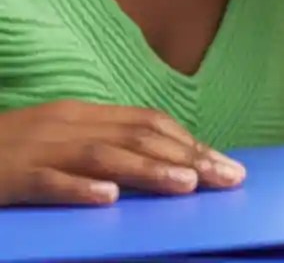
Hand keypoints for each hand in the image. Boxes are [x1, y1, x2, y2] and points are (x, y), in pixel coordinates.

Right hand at [0, 100, 246, 206]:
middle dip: (188, 157)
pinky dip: (78, 190)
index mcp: (81, 115)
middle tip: (228, 178)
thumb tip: (162, 163)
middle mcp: (64, 126)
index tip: (226, 164)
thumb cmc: (7, 155)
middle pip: (136, 138)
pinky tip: (107, 201)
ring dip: (148, 171)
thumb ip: (104, 148)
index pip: (148, 123)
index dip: (190, 142)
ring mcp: (35, 150)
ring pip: (101, 158)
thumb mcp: (59, 142)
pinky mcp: (8, 177)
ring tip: (187, 185)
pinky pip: (46, 182)